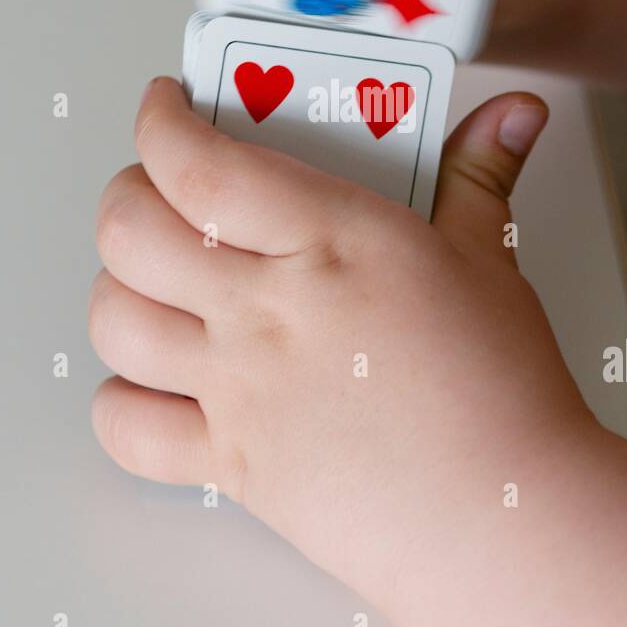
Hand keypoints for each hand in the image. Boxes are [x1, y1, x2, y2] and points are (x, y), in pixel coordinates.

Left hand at [88, 79, 590, 607]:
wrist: (502, 520)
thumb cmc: (500, 393)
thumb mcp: (491, 260)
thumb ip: (480, 173)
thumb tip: (511, 114)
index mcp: (328, 243)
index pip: (200, 164)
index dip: (161, 123)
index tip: (168, 105)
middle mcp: (265, 310)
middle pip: (131, 230)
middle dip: (128, 192)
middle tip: (162, 186)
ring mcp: (237, 389)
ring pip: (114, 317)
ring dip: (117, 285)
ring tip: (156, 276)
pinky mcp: (229, 461)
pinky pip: (127, 426)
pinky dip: (123, 397)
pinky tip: (160, 377)